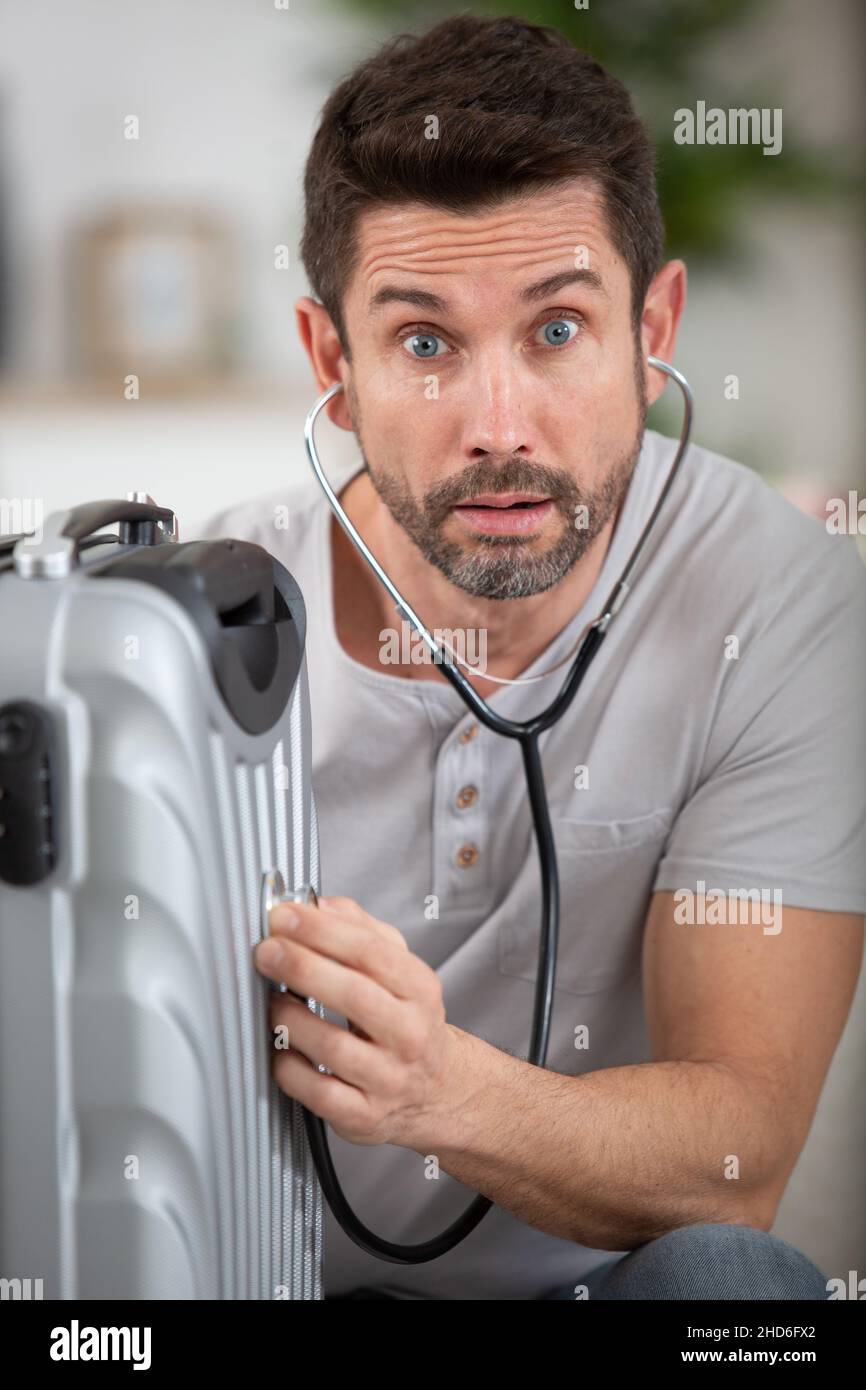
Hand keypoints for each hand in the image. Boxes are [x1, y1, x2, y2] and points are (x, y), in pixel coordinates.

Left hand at [253, 894, 455, 1148]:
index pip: (371, 951)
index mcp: (419, 990)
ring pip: (333, 1046)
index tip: (284, 916)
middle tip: (266, 951)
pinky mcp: (364, 1116)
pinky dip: (290, 1068)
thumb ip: (361, 930)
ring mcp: (388, 1078)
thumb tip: (318, 905)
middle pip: (353, 994)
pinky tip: (280, 1049)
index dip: (322, 930)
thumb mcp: (399, 968)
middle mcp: (409, 1034)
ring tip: (271, 1002)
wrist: (436, 1089)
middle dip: (301, 966)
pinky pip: (318, 1093)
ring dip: (290, 1018)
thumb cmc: (407, 1021)